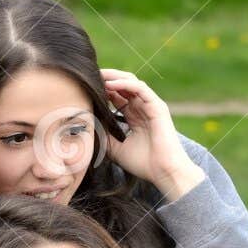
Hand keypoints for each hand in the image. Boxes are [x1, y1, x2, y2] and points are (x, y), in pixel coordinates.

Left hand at [99, 68, 204, 199]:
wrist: (163, 172)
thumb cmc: (143, 163)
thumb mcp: (115, 148)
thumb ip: (103, 134)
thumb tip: (86, 124)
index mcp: (133, 116)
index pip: (116, 96)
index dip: (101, 90)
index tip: (84, 87)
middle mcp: (142, 108)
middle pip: (122, 85)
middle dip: (106, 78)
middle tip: (89, 75)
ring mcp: (150, 106)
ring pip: (131, 82)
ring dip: (113, 77)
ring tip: (97, 75)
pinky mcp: (157, 106)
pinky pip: (140, 88)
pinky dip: (125, 84)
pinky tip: (110, 84)